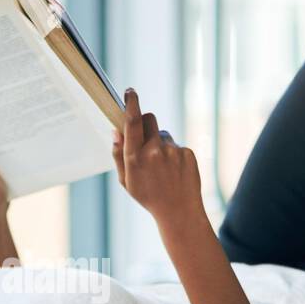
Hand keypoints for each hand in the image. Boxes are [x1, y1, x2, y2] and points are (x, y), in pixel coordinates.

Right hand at [112, 89, 202, 225]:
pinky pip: (176, 145)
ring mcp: (172, 152)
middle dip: (145, 123)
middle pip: (149, 118)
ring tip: (162, 167)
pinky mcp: (187, 153)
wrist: (179, 212)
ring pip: (163, 134)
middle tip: (144, 139)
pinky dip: (173, 155)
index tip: (130, 91)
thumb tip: (117, 131)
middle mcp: (154, 151)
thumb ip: (118, 155)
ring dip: (160, 144)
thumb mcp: (126, 180)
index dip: (131, 103)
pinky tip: (174, 172)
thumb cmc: (149, 196)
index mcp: (135, 158)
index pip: (132, 122)